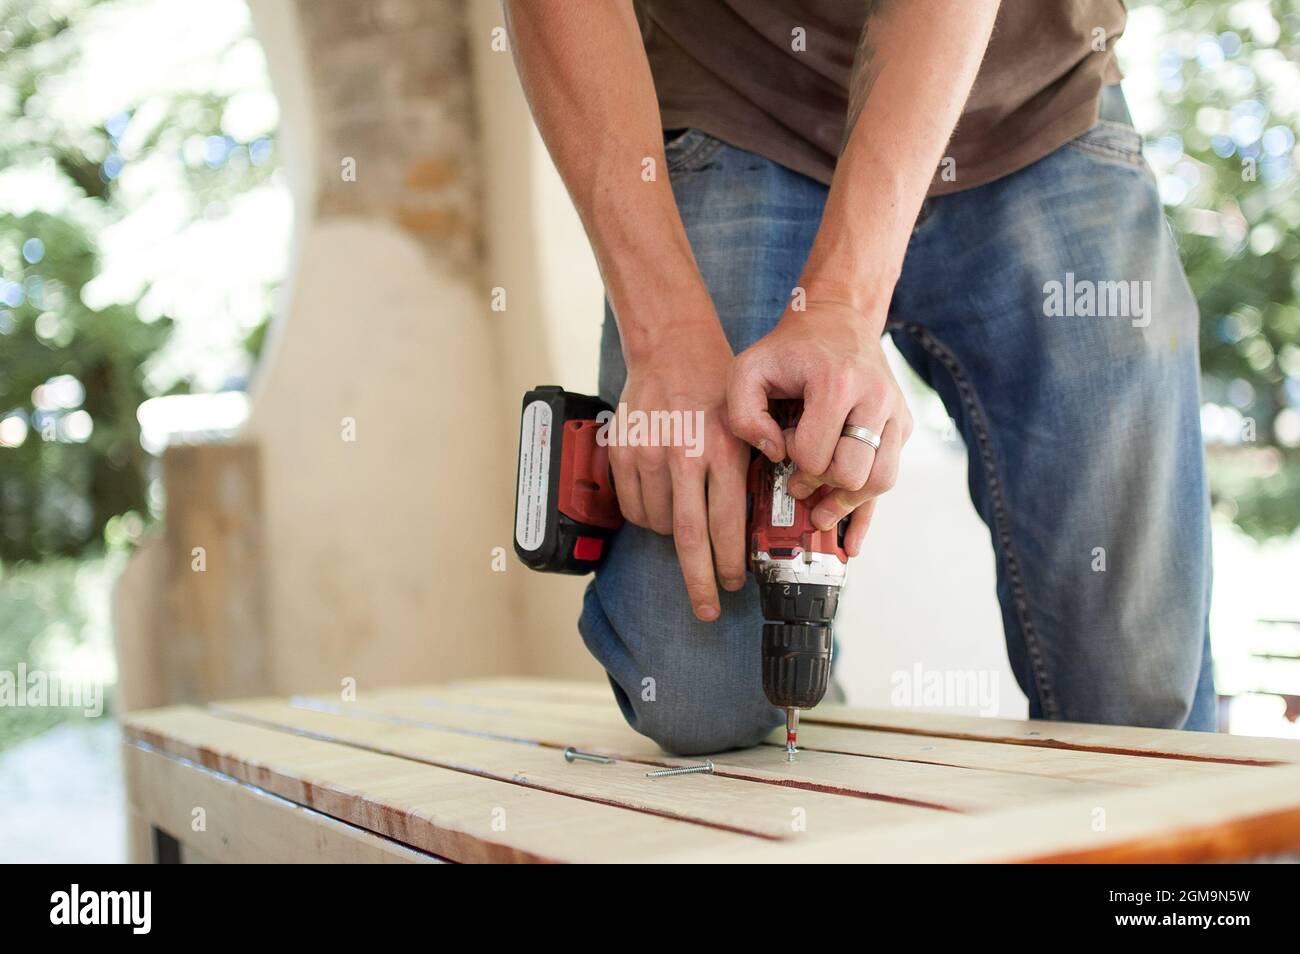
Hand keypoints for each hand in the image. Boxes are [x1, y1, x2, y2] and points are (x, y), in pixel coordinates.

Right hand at [613, 318, 750, 620]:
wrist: (672, 348)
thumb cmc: (717, 388)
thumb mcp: (749, 425)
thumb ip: (750, 471)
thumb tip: (753, 530)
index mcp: (723, 450)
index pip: (726, 525)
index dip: (729, 563)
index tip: (734, 585)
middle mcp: (685, 454)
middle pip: (688, 538)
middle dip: (699, 582)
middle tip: (707, 610)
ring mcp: (648, 454)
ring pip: (658, 525)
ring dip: (674, 538)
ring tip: (686, 523)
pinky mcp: (622, 452)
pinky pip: (632, 507)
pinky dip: (647, 516)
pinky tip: (661, 503)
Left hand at [727, 299, 911, 555]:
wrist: (837, 317)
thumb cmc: (788, 350)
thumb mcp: (746, 370)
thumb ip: (743, 416)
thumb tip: (776, 456)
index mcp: (836, 383)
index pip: (816, 455)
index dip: (794, 465)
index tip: (783, 455)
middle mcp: (875, 398)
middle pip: (854, 474)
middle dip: (823, 487)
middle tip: (800, 483)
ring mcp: (895, 412)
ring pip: (881, 481)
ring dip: (849, 504)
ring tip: (821, 512)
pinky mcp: (903, 423)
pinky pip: (892, 475)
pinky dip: (870, 510)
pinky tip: (852, 542)